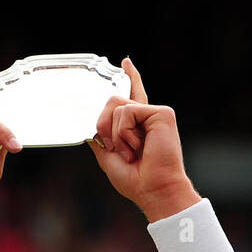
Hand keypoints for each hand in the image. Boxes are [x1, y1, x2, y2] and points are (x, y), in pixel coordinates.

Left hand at [89, 58, 198, 221]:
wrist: (154, 190)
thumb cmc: (136, 180)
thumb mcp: (109, 158)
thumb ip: (100, 140)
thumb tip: (90, 131)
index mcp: (140, 126)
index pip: (134, 95)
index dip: (131, 77)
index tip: (126, 62)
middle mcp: (149, 117)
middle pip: (113, 100)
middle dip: (103, 124)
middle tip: (115, 149)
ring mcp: (156, 114)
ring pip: (116, 105)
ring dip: (115, 134)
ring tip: (131, 152)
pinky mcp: (162, 114)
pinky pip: (127, 111)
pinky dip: (124, 132)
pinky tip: (138, 147)